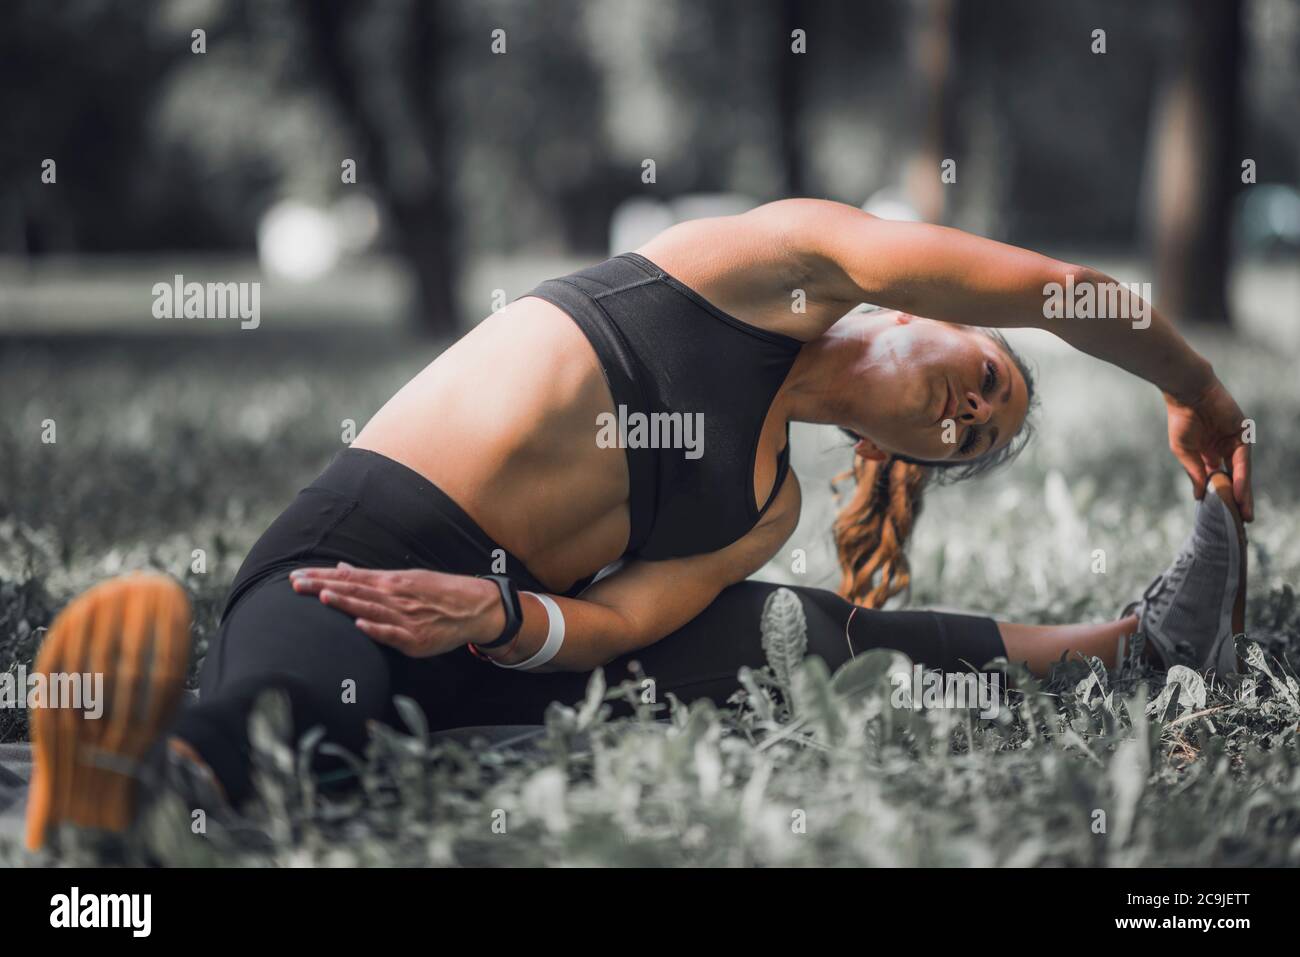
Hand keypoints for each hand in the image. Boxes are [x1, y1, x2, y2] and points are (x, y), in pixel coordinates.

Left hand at [289, 563, 505, 655]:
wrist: (473, 607)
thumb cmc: (436, 593)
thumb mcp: (404, 578)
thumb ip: (370, 578)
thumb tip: (341, 569)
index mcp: (389, 582)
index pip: (349, 578)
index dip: (322, 577)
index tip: (297, 577)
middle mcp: (394, 596)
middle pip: (354, 591)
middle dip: (323, 587)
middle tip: (297, 584)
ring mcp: (404, 617)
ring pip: (370, 608)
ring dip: (347, 602)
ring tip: (324, 596)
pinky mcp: (415, 638)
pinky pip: (393, 633)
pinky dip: (377, 629)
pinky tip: (361, 625)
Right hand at [1163, 377, 1252, 520]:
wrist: (1188, 393)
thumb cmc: (1181, 419)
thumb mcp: (1184, 451)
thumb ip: (1194, 472)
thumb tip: (1198, 496)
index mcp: (1208, 453)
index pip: (1217, 479)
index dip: (1220, 495)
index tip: (1222, 515)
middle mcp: (1223, 449)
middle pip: (1233, 479)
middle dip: (1237, 500)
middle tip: (1241, 521)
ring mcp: (1234, 442)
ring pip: (1241, 473)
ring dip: (1243, 494)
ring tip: (1244, 513)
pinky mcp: (1243, 434)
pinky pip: (1242, 461)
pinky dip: (1241, 477)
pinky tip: (1238, 493)